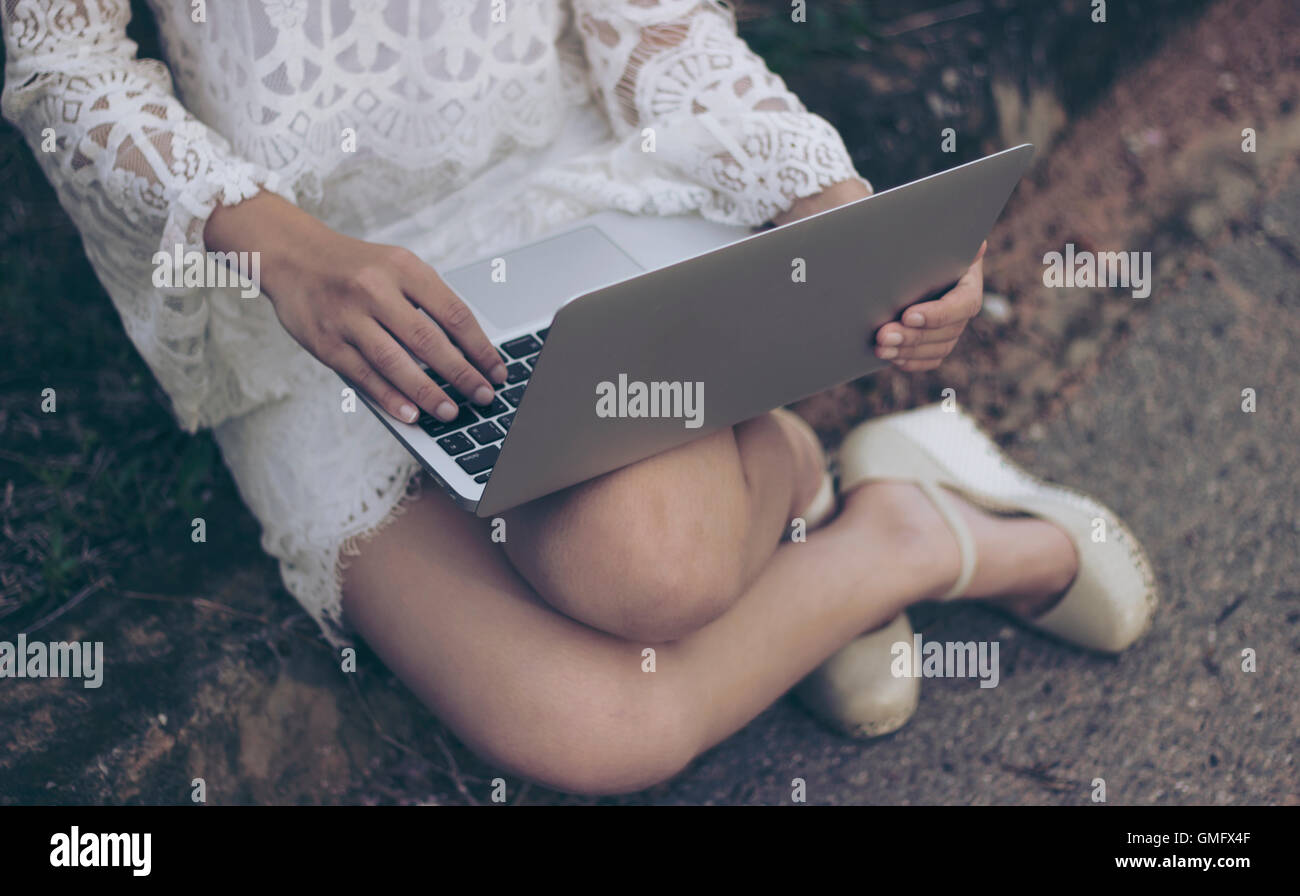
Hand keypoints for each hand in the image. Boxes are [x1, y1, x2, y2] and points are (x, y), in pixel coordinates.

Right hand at [205, 192, 506, 423]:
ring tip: (450, 412)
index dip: (480, 347)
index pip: (453, 312)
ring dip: (427, 392)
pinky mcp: (326, 342)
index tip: (497, 371)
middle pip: (428, 340)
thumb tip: (469, 350)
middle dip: (461, 374)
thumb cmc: (356, 268)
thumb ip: (428, 302)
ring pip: (395, 362)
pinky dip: (389, 398)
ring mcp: (348, 317)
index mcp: (403, 268)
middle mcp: (375, 289)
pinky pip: (364, 376)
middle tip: (483, 397)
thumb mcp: (397, 267)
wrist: (292, 256)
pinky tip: (411, 414)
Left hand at [874, 241, 984, 371]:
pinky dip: (912, 361)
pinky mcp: (937, 341)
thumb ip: (946, 241)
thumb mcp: (931, 238)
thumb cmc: (920, 242)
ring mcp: (952, 327)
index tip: (908, 315)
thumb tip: (978, 245)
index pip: (961, 305)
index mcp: (968, 282)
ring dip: (907, 351)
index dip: (936, 314)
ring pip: (937, 348)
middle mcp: (963, 308)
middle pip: (946, 331)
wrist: (910, 255)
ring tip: (880, 348)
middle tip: (883, 335)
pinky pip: (931, 359)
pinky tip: (893, 358)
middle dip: (913, 336)